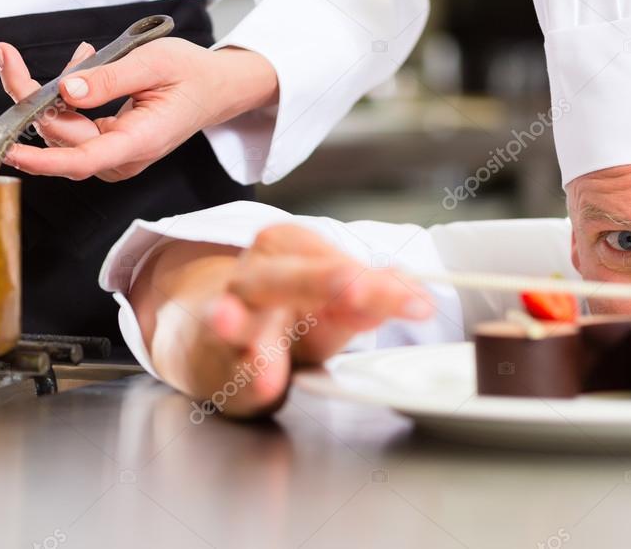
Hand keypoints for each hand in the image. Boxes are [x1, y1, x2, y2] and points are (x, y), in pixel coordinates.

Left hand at [0, 38, 277, 181]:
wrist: (217, 88)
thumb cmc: (193, 75)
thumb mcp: (155, 63)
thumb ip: (110, 78)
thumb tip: (65, 90)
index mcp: (140, 141)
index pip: (83, 160)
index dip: (42, 159)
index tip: (10, 150)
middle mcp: (124, 156)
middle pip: (61, 139)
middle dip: (33, 96)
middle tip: (11, 54)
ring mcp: (115, 155)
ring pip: (61, 133)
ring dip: (53, 93)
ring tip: (84, 56)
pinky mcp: (108, 147)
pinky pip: (71, 129)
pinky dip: (64, 98)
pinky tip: (82, 70)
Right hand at [129, 224, 433, 417]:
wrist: (213, 344)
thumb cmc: (285, 318)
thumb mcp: (333, 304)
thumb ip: (373, 297)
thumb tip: (417, 292)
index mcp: (285, 249)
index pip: (334, 258)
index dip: (378, 280)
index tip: (417, 302)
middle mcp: (255, 278)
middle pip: (289, 276)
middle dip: (324, 281)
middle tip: (359, 287)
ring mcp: (230, 320)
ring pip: (242, 317)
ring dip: (256, 321)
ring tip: (271, 327)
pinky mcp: (220, 365)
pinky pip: (234, 369)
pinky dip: (248, 374)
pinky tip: (263, 380)